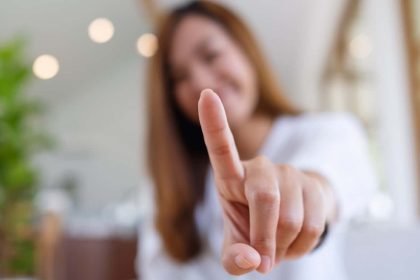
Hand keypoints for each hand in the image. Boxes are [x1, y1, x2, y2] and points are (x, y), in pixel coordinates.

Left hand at [198, 89, 333, 274]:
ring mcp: (289, 173)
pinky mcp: (314, 185)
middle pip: (265, 199)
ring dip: (284, 247)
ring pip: (292, 218)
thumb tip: (252, 259)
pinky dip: (302, 247)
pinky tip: (294, 243)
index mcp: (231, 176)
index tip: (206, 93)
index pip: (221, 148)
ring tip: (277, 247)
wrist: (286, 227)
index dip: (214, 122)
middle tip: (263, 261)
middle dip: (265, 239)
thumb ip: (234, 259)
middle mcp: (261, 167)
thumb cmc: (251, 229)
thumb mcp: (235, 247)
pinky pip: (314, 225)